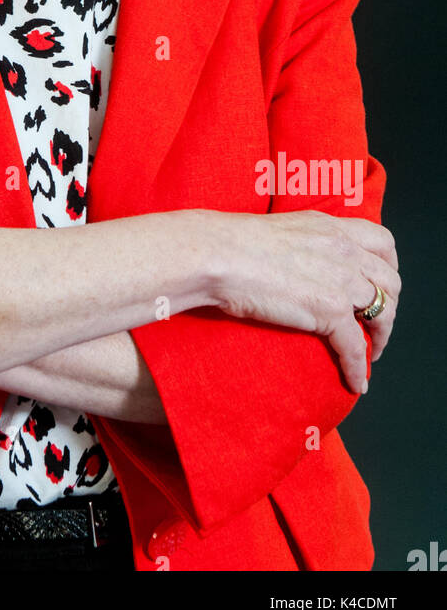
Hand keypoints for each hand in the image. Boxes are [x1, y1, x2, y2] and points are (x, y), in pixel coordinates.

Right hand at [208, 209, 399, 395]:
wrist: (220, 254)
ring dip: (382, 335)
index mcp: (333, 228)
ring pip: (382, 313)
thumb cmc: (235, 242)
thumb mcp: (284, 228)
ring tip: (373, 351)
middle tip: (376, 322)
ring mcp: (341, 281)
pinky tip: (356, 381)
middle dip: (389, 305)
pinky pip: (356, 347)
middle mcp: (344, 250)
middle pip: (390, 281)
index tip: (381, 283)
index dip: (389, 267)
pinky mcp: (330, 311)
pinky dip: (359, 368)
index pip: (382, 242)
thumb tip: (304, 262)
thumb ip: (306, 241)